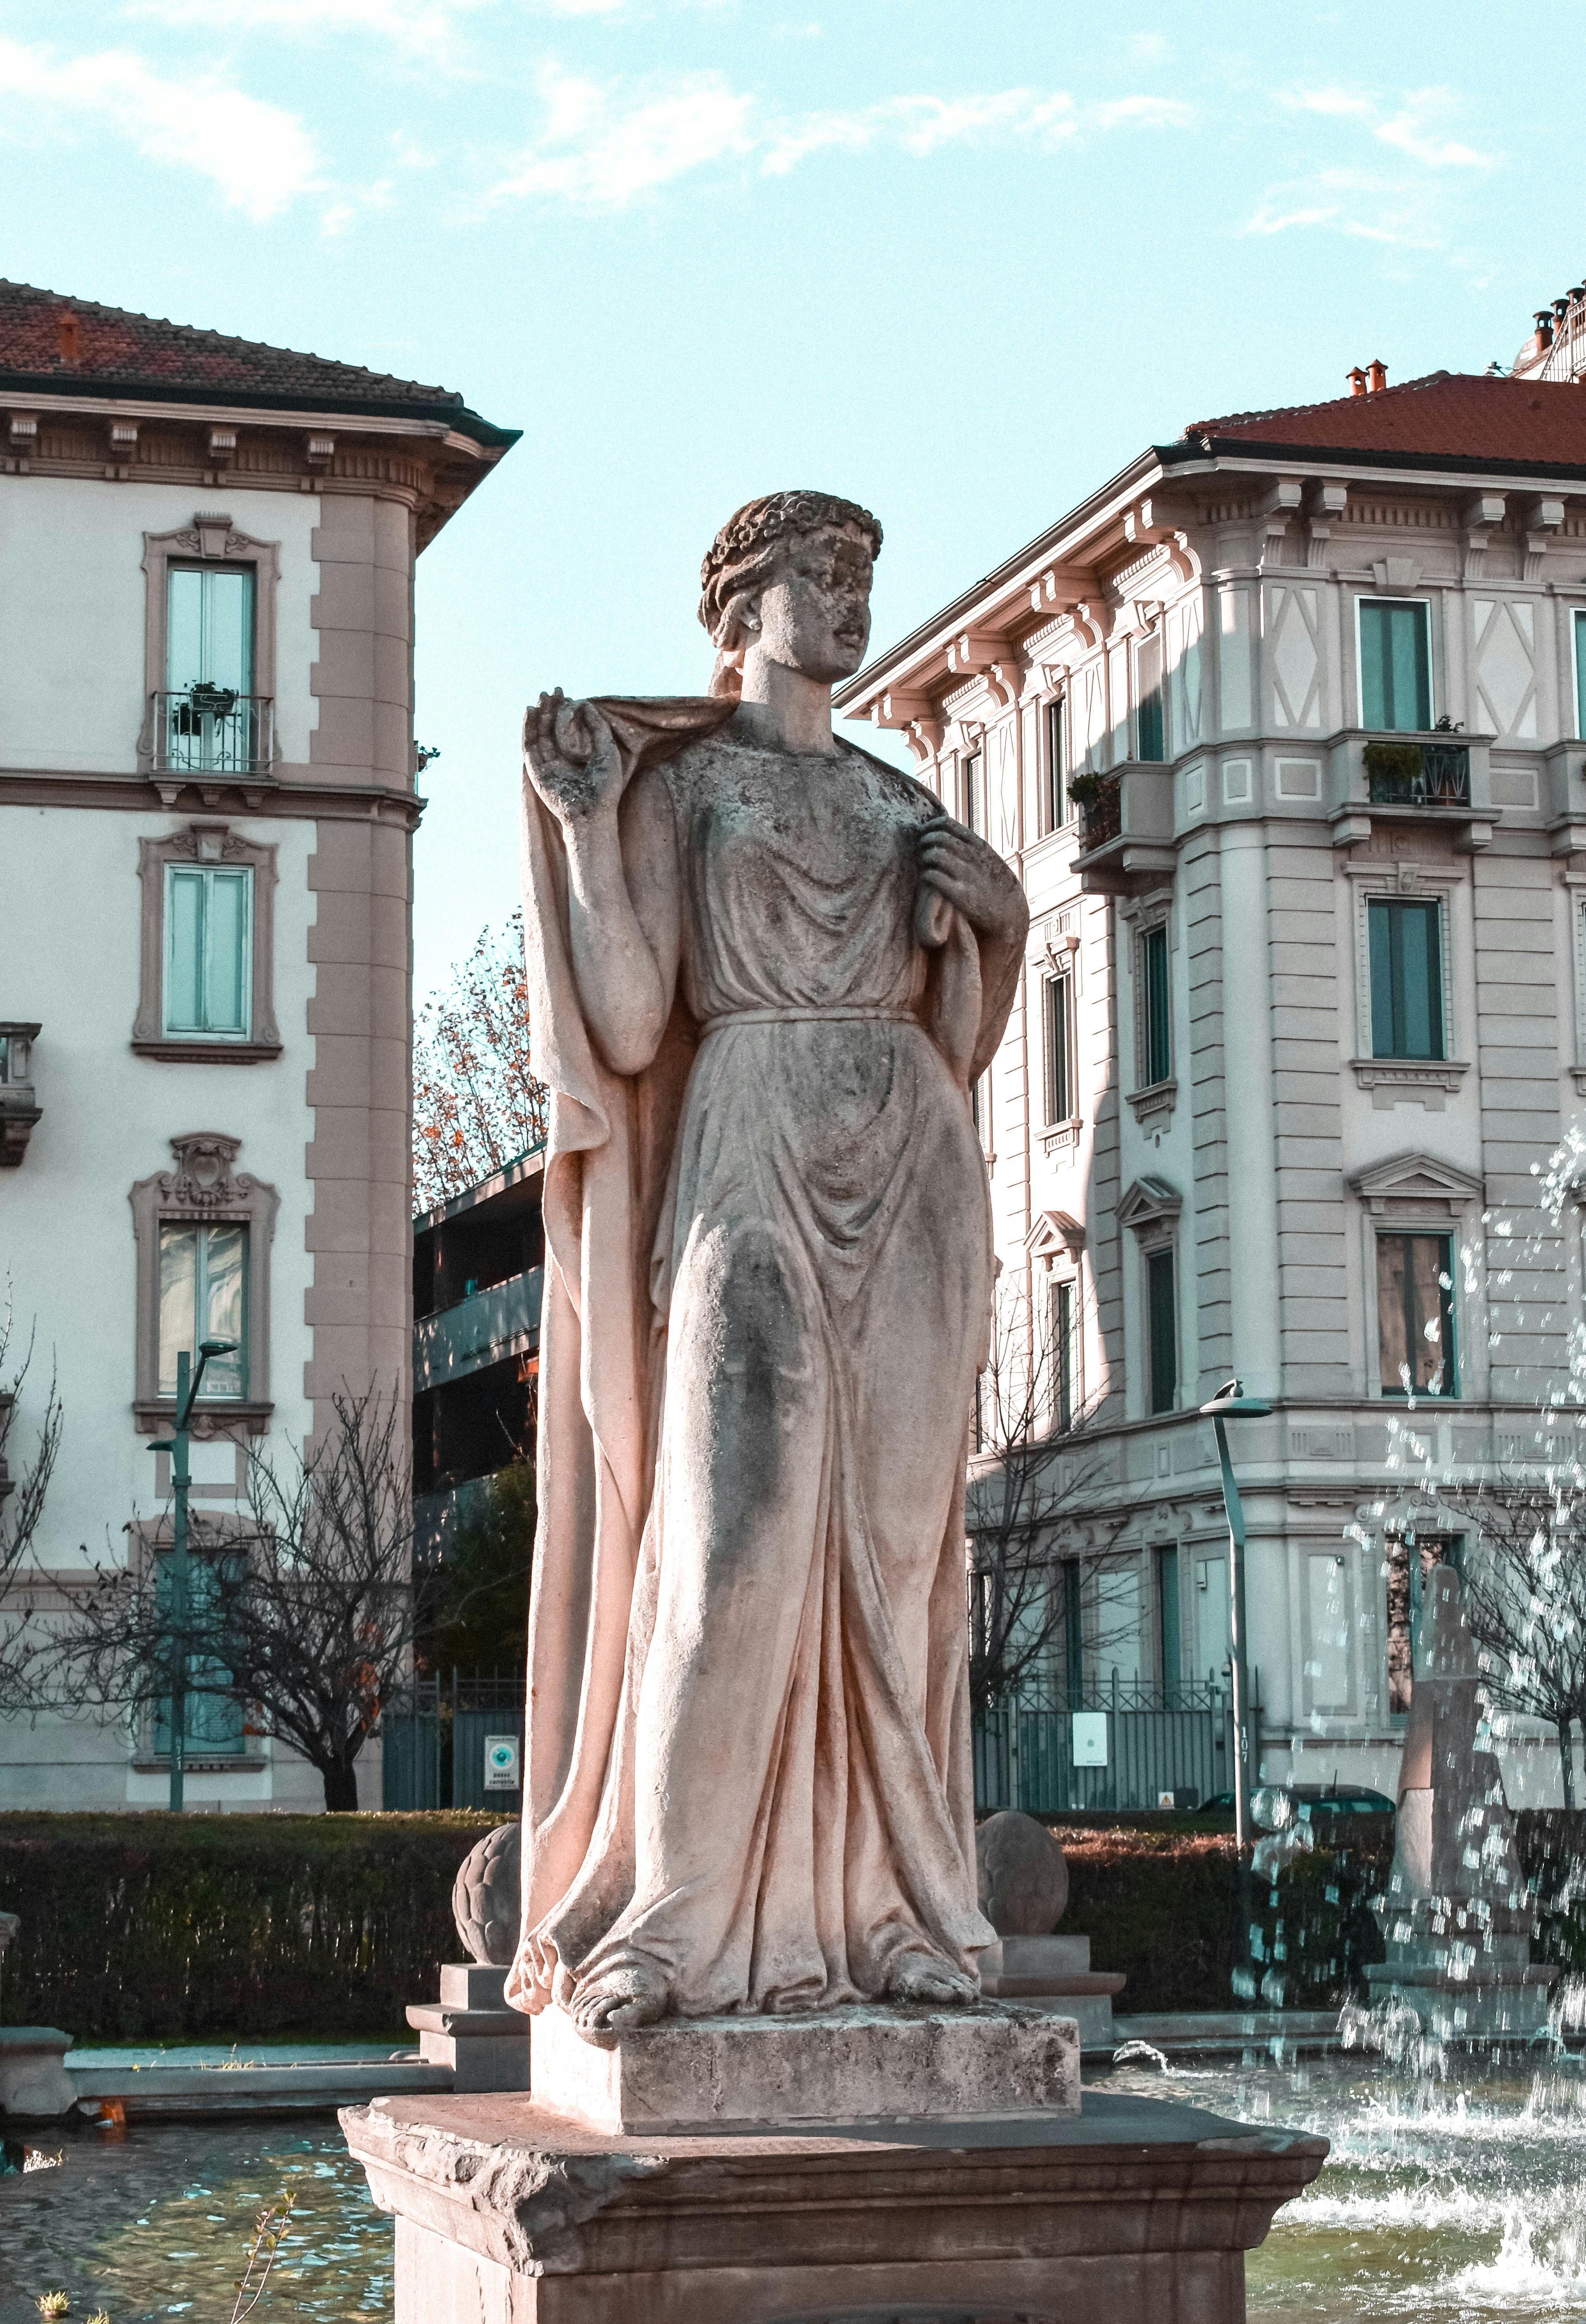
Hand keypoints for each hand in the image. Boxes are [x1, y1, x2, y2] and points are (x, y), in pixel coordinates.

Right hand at [524, 691, 623, 827]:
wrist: (592, 812)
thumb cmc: (605, 787)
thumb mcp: (606, 751)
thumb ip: (597, 728)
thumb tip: (585, 704)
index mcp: (579, 759)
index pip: (568, 731)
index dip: (565, 713)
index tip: (567, 696)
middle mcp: (562, 762)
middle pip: (552, 730)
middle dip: (551, 710)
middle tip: (552, 691)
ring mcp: (548, 767)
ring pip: (539, 735)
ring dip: (538, 715)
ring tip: (540, 696)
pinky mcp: (536, 772)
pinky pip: (529, 746)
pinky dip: (528, 728)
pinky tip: (530, 712)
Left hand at [916, 814, 1026, 942]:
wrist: (1010, 912)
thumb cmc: (992, 884)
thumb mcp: (987, 858)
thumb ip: (970, 845)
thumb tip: (945, 831)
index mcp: (979, 845)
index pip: (947, 824)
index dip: (930, 826)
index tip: (925, 834)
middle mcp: (974, 857)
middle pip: (939, 837)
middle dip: (925, 841)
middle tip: (920, 849)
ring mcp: (967, 876)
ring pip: (935, 855)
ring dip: (924, 857)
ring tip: (924, 864)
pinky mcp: (961, 896)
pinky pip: (935, 877)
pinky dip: (926, 875)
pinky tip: (927, 879)